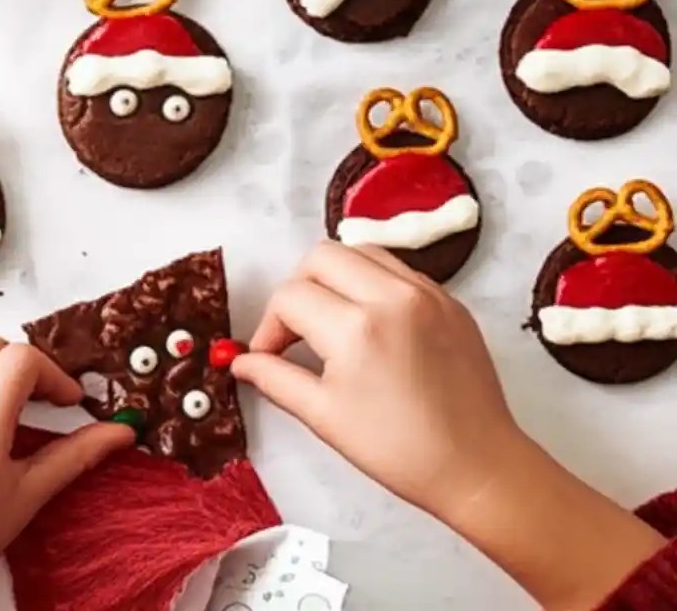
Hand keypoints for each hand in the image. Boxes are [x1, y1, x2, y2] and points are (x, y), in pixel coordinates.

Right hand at [233, 241, 664, 608]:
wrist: (478, 466)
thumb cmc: (400, 450)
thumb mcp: (323, 416)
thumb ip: (274, 379)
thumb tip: (239, 361)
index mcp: (357, 328)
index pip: (290, 298)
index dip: (268, 327)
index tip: (269, 356)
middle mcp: (393, 297)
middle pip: (321, 256)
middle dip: (296, 288)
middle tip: (295, 330)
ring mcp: (427, 294)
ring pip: (361, 252)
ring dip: (334, 278)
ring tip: (331, 322)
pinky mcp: (450, 301)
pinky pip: (397, 270)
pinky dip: (371, 285)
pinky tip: (369, 326)